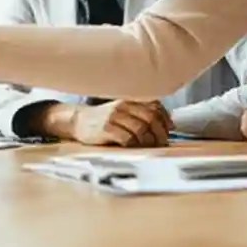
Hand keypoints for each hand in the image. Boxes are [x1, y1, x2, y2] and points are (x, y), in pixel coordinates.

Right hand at [58, 100, 172, 146]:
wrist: (77, 121)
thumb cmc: (104, 120)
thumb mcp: (123, 111)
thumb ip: (142, 114)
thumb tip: (169, 125)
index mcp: (130, 99)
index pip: (155, 106)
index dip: (165, 120)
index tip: (169, 131)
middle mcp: (123, 105)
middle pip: (150, 118)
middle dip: (159, 133)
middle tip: (161, 143)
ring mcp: (113, 117)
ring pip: (141, 129)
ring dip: (148, 141)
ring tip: (148, 147)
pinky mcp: (105, 129)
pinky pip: (127, 138)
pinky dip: (134, 144)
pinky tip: (134, 147)